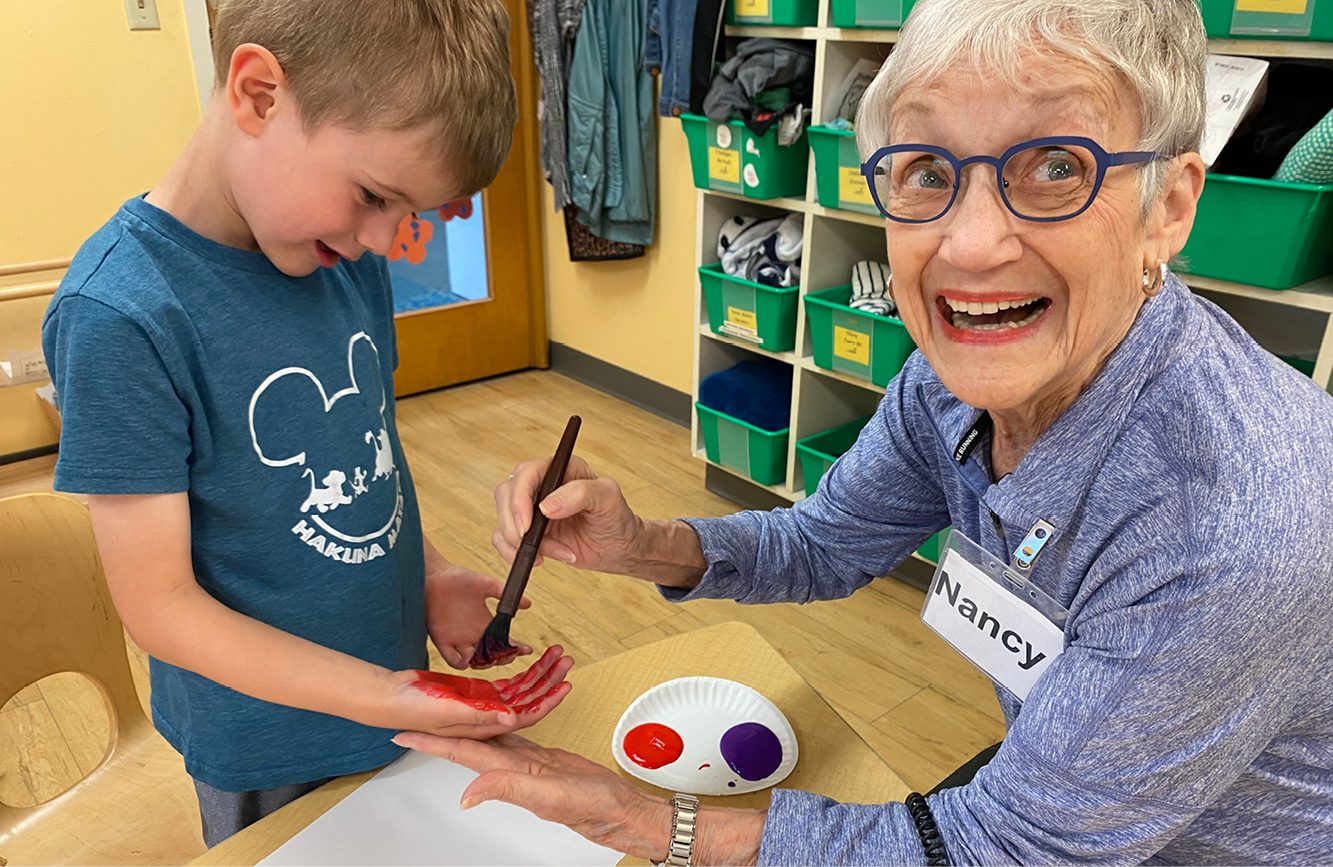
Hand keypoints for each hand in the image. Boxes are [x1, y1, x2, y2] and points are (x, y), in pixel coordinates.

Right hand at [384, 646, 572, 738]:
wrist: (392, 696)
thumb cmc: (413, 709)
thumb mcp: (448, 710)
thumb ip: (480, 714)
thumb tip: (512, 718)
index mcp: (485, 726)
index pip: (525, 715)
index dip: (547, 702)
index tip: (565, 687)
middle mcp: (489, 717)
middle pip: (529, 699)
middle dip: (550, 680)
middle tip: (566, 661)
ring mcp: (485, 704)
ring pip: (521, 689)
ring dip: (540, 673)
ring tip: (558, 655)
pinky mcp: (478, 691)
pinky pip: (508, 682)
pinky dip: (523, 670)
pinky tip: (536, 658)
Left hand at [392, 731, 672, 858]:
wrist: (617, 810)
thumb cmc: (588, 808)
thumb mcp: (547, 798)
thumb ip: (508, 790)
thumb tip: (466, 796)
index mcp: (508, 773)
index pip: (461, 753)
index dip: (431, 743)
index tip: (402, 734)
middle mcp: (512, 767)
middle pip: (468, 742)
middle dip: (441, 730)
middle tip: (417, 713)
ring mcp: (527, 762)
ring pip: (491, 735)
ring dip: (469, 722)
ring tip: (448, 708)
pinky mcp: (544, 757)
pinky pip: (517, 733)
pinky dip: (504, 721)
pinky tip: (496, 715)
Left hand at [424, 561, 531, 669]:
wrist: (435, 576)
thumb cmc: (459, 578)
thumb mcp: (486, 584)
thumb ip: (504, 594)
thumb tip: (528, 603)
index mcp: (485, 623)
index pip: (503, 641)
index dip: (516, 647)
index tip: (526, 649)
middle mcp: (473, 634)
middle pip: (491, 656)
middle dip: (502, 658)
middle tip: (509, 654)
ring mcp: (458, 638)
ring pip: (473, 661)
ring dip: (483, 663)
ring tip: (490, 658)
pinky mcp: (442, 639)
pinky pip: (451, 658)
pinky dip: (459, 663)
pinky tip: (468, 660)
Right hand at [492, 455, 644, 573]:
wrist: (618, 548)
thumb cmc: (616, 518)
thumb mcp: (608, 499)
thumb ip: (580, 494)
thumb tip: (546, 506)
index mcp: (560, 469)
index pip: (527, 473)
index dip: (520, 497)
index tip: (526, 523)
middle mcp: (542, 485)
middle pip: (506, 494)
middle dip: (514, 523)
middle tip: (531, 542)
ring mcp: (532, 509)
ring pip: (503, 519)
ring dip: (521, 542)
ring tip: (556, 552)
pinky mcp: (527, 531)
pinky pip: (503, 540)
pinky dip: (515, 553)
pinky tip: (542, 559)